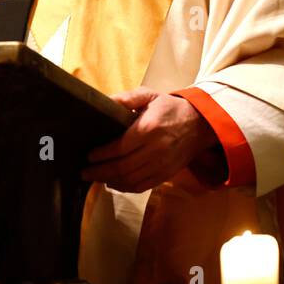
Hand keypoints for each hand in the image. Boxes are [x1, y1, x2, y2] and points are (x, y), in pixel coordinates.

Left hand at [82, 87, 219, 192]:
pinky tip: (112, 183)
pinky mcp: (165, 175)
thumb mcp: (150, 95)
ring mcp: (161, 165)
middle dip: (100, 172)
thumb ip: (128, 98)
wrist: (199, 124)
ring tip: (94, 178)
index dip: (102, 154)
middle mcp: (156, 150)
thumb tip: (106, 101)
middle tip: (83, 172)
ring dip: (109, 181)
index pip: (120, 147)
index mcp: (149, 128)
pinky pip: (141, 187)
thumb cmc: (170, 108)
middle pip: (123, 167)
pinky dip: (124, 188)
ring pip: (130, 180)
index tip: (88, 156)